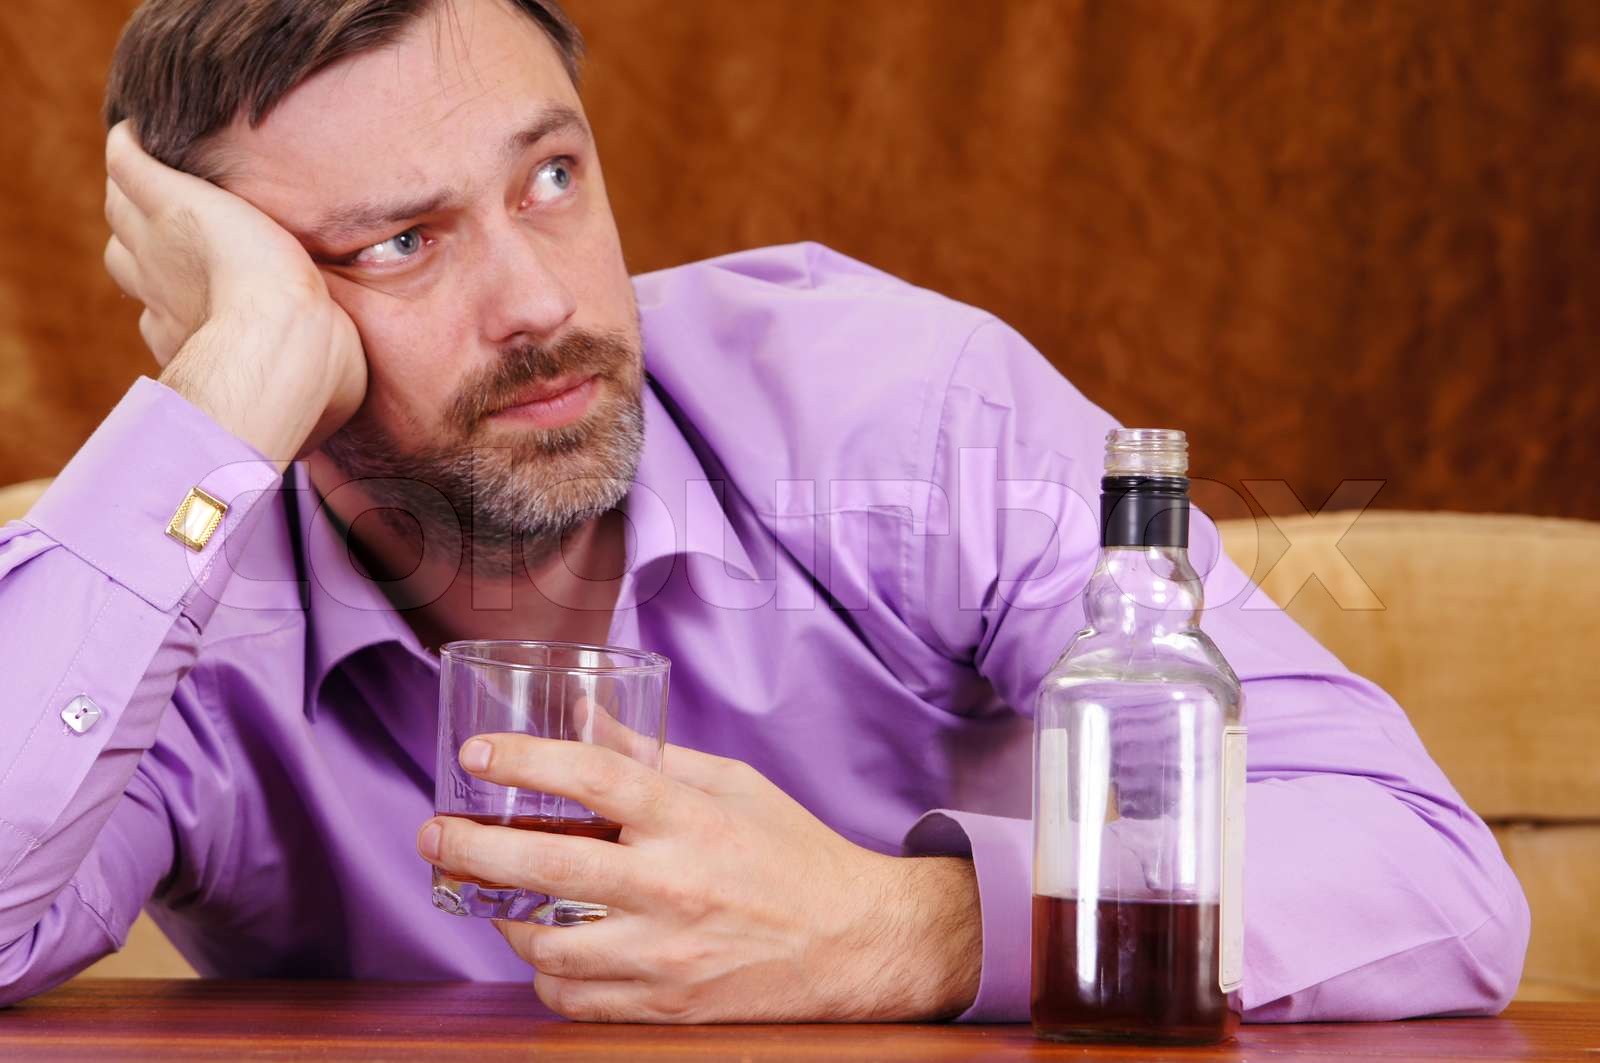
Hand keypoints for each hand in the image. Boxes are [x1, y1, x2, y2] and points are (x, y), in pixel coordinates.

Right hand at [102, 121, 366, 464]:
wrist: (286, 343)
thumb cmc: (309, 378)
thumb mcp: (314, 380)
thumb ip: (313, 377)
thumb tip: (333, 406)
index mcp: (188, 332)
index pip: (166, 304)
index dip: (179, 291)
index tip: (201, 282)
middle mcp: (159, 290)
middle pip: (130, 254)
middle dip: (146, 240)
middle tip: (172, 220)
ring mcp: (157, 245)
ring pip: (124, 207)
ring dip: (136, 190)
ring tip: (154, 167)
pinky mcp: (168, 201)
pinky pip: (129, 161)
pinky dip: (130, 144)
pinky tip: (139, 128)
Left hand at [416, 736, 982, 1022]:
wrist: (855, 944)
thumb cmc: (792, 854)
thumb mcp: (731, 784)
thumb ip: (650, 755)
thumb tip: (583, 712)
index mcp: (690, 819)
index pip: (594, 776)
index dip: (525, 758)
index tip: (476, 753)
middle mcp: (672, 887)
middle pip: (546, 867)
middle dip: (471, 849)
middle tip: (433, 835)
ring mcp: (666, 955)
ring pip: (546, 946)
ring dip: (507, 920)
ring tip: (497, 897)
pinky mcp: (665, 1007)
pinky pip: (574, 1000)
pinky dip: (548, 976)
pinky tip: (551, 950)